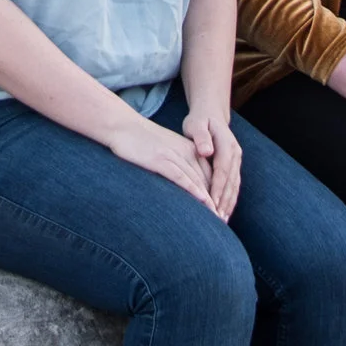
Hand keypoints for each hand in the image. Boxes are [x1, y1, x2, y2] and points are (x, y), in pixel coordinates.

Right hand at [109, 109, 223, 210]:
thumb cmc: (141, 140)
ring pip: (197, 180)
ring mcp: (173, 155)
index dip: (218, 193)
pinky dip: (194, 189)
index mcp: (189, 148)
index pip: (210, 173)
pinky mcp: (160, 160)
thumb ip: (178, 162)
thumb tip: (186, 183)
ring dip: (209, 200)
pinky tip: (202, 200)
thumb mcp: (166, 149)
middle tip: (223, 220)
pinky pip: (181, 176)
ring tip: (216, 218)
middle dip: (216, 200)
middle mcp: (186, 151)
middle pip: (208, 179)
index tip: (222, 211)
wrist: (122, 125)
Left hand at [183, 104, 242, 220]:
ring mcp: (237, 161)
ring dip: (229, 204)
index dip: (217, 188)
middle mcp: (235, 154)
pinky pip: (234, 185)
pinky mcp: (234, 166)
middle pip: (231, 181)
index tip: (211, 203)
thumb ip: (201, 137)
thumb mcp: (196, 124)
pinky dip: (230, 200)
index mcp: (226, 144)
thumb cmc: (199, 121)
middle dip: (225, 201)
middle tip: (218, 220)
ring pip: (235, 186)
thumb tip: (206, 152)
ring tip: (223, 222)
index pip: (222, 170)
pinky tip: (225, 213)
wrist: (210, 115)